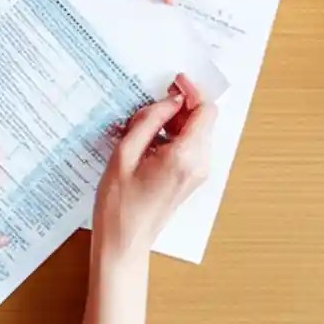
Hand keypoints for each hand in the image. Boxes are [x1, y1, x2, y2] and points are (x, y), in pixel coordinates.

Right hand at [93, 74, 217, 260]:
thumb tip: (170, 101)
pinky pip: (192, 147)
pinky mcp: (192, 178)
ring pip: (198, 132)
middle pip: (203, 120)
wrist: (124, 242)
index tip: (174, 82)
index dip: (192, 91)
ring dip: (177, 122)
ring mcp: (199, 173)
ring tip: (144, 126)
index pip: (204, 111)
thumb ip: (149, 121)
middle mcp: (200, 164)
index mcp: (185, 156)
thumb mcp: (125, 154)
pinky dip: (176, 136)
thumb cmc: (118, 204)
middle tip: (152, 105)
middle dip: (182, 106)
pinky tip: (150, 141)